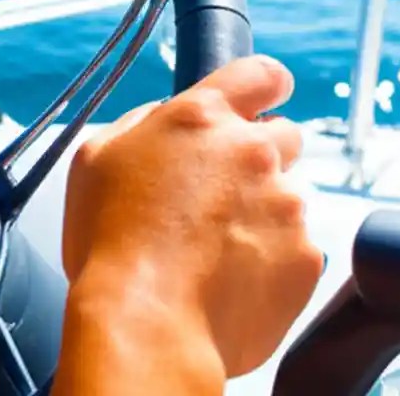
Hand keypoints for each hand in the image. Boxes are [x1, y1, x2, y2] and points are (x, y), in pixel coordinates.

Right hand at [60, 56, 322, 381]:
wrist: (145, 324)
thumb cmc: (111, 246)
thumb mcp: (95, 159)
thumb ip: (140, 123)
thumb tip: (162, 120)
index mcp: (202, 118)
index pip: (260, 74)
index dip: (266, 85)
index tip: (266, 97)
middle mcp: (253, 152)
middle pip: (284, 136)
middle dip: (259, 159)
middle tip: (218, 196)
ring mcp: (285, 204)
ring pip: (287, 197)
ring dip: (261, 214)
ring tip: (212, 251)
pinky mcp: (304, 255)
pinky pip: (296, 249)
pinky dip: (270, 261)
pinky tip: (228, 279)